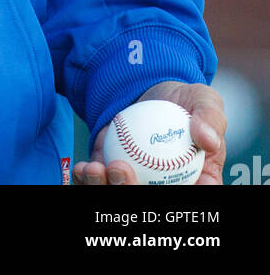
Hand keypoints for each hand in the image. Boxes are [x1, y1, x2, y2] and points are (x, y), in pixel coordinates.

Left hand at [72, 80, 226, 185]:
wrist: (154, 90)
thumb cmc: (186, 100)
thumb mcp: (205, 100)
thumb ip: (210, 118)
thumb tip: (208, 139)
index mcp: (197, 183)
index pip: (191, 198)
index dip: (177, 200)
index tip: (163, 186)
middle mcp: (166, 188)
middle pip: (148, 203)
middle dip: (129, 193)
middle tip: (120, 169)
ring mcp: (138, 183)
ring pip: (120, 197)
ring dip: (104, 188)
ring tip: (96, 168)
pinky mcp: (115, 175)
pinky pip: (99, 185)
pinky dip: (88, 180)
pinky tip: (83, 168)